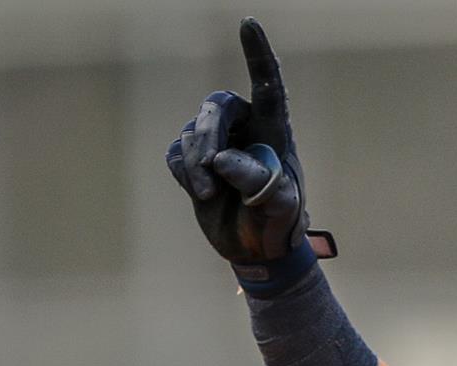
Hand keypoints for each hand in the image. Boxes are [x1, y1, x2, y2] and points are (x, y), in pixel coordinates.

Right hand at [164, 17, 322, 291]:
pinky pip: (177, 152)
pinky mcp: (195, 160)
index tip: (248, 24)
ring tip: (207, 193)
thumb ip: (258, 181)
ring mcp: (218, 143)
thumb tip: (224, 160)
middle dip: (208, 135)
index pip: (268, 86)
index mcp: (275, 132)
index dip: (258, 54)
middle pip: (218, 106)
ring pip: (194, 130)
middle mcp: (246, 129)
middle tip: (209, 172)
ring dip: (195, 162)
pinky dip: (184, 171)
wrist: (260, 250)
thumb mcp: (279, 207)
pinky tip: (199, 192)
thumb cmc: (279, 224)